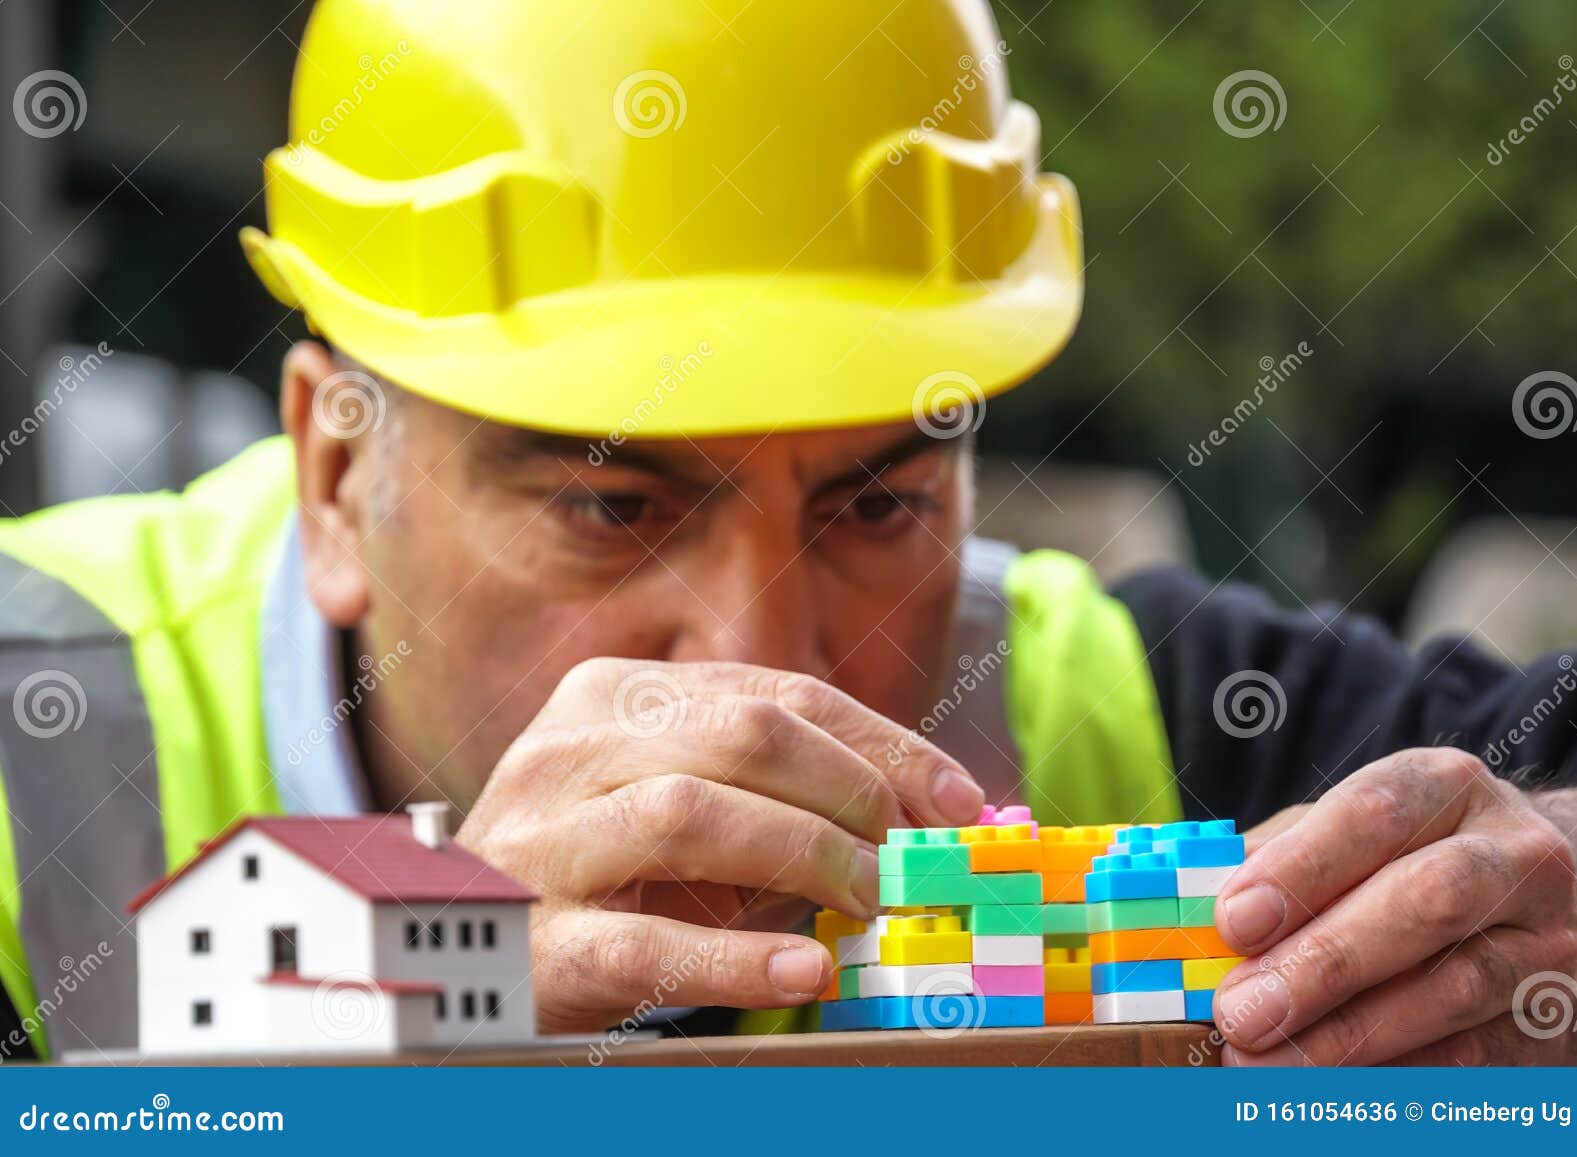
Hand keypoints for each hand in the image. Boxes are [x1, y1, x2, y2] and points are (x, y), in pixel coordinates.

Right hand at [453, 658, 985, 1032]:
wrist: (464, 940)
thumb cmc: (605, 868)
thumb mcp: (684, 801)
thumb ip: (783, 792)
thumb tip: (931, 810)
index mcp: (615, 695)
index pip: (775, 694)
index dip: (882, 743)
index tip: (958, 799)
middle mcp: (572, 746)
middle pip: (744, 735)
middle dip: (852, 791)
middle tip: (906, 854)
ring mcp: (545, 838)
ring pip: (692, 814)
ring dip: (806, 854)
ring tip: (868, 900)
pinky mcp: (537, 937)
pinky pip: (647, 940)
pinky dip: (739, 956)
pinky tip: (807, 968)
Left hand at [1212, 747, 1576, 1064]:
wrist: (1529, 906)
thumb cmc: (1402, 860)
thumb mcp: (1343, 834)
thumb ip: (1273, 859)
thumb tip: (1188, 904)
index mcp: (1445, 787)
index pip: (1375, 813)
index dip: (1301, 868)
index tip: (1232, 921)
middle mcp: (1513, 856)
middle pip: (1426, 901)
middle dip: (1323, 962)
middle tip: (1240, 1011)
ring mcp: (1542, 940)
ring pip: (1454, 988)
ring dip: (1348, 1036)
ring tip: (1263, 1063)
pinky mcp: (1550, 1019)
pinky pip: (1476, 1056)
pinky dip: (1393, 1074)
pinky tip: (1325, 1089)